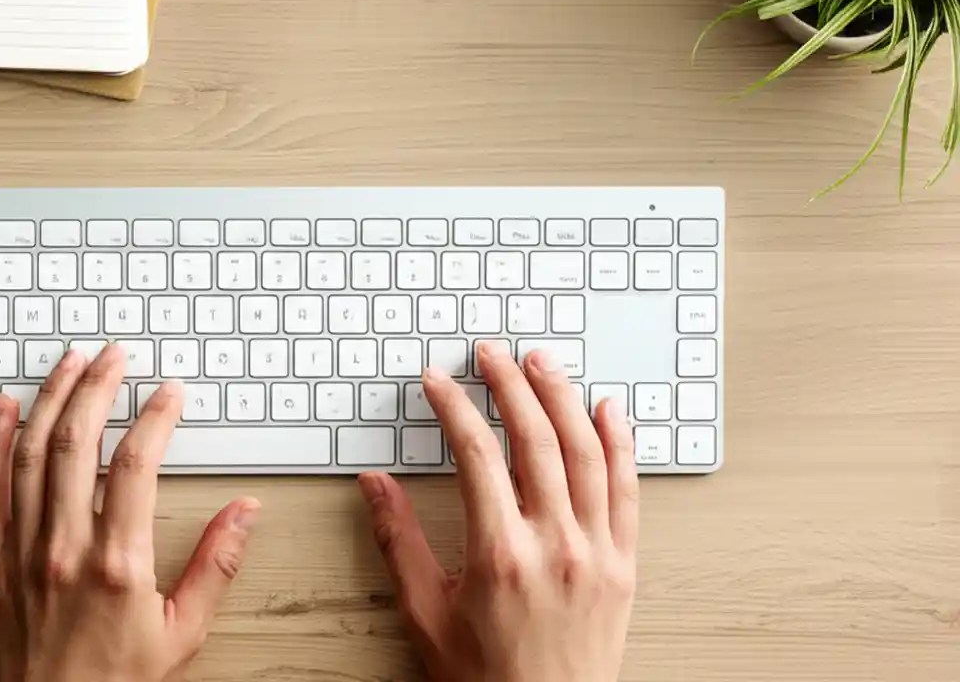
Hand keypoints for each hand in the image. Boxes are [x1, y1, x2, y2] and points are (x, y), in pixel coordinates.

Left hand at [0, 346, 260, 681]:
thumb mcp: (184, 635)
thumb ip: (216, 566)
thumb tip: (245, 513)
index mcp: (118, 564)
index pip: (137, 462)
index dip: (155, 415)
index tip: (169, 392)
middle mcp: (64, 549)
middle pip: (77, 442)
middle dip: (98, 386)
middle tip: (115, 356)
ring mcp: (20, 553)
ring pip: (29, 454)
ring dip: (49, 399)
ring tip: (69, 364)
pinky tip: (2, 409)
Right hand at [359, 344, 638, 681]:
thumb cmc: (487, 681)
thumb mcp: (426, 614)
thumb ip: (399, 542)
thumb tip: (375, 486)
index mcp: (500, 554)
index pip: (476, 454)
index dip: (453, 407)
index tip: (438, 381)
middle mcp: (555, 546)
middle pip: (534, 440)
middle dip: (510, 386)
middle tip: (491, 354)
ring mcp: (596, 553)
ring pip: (585, 454)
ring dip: (563, 399)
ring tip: (543, 364)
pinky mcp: (624, 565)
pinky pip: (627, 491)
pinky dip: (620, 444)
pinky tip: (609, 411)